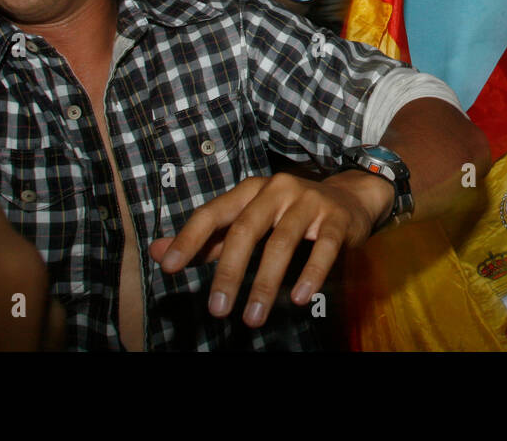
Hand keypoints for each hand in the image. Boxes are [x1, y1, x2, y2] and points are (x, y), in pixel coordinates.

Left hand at [149, 170, 388, 327]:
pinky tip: (299, 297)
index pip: (213, 212)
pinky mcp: (336, 219)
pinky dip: (311, 273)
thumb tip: (156, 252)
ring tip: (253, 317)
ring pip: (281, 242)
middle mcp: (277, 190)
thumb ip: (206, 239)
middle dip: (229, 272)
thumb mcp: (247, 219)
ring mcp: (309, 202)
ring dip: (265, 283)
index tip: (168, 267)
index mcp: (250, 191)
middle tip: (217, 308)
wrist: (350, 196)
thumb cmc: (289, 213)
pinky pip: (324, 248)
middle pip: (245, 229)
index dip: (189, 239)